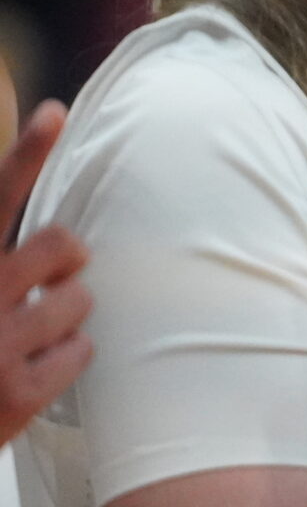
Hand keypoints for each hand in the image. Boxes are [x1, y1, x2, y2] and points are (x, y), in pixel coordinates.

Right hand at [0, 99, 91, 444]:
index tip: (55, 113)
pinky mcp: (21, 393)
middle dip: (67, 260)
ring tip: (25, 339)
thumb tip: (54, 239)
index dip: (27, 154)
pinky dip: (65, 359)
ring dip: (63, 317)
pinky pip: (84, 350)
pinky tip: (30, 374)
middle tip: (51, 279)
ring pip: (80, 299)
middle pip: (63, 244)